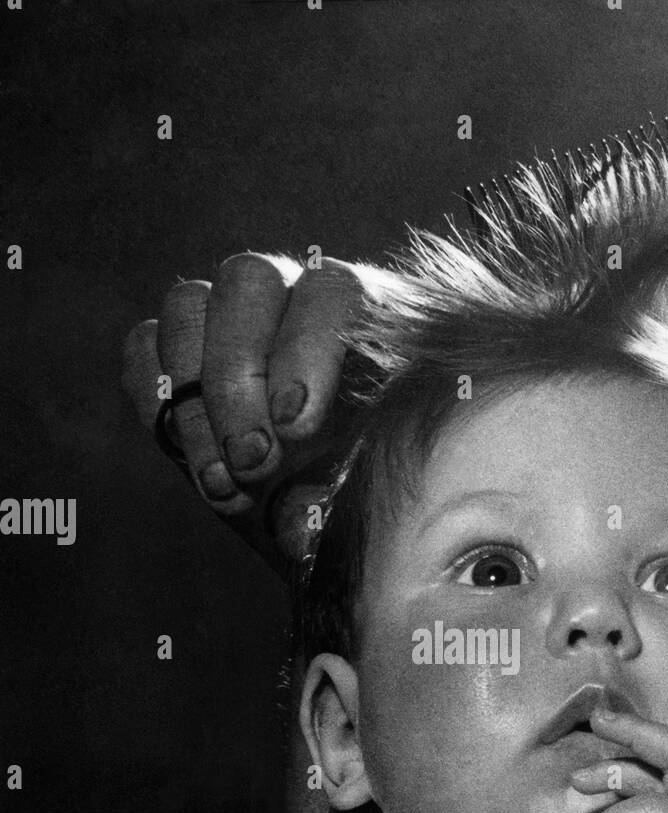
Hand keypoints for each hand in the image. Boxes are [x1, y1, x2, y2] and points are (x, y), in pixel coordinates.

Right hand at [122, 254, 397, 565]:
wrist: (329, 525)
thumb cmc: (368, 501)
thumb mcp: (372, 498)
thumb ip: (344, 492)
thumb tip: (299, 516)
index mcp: (366, 315)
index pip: (331, 290)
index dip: (305, 351)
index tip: (296, 425)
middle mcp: (296, 299)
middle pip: (248, 282)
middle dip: (238, 380)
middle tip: (253, 461)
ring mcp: (229, 319)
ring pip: (188, 306)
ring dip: (194, 398)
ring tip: (226, 482)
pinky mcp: (177, 356)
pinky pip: (144, 350)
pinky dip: (158, 407)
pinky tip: (202, 469)